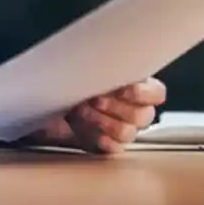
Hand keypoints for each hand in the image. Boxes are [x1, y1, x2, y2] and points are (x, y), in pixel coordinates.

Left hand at [25, 78, 165, 153]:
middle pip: (144, 116)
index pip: (157, 94)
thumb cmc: (72, 77)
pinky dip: (102, 140)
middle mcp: (134, 110)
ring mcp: (122, 130)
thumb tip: (109, 55)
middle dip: (116, 106)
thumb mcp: (89, 66)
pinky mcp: (106, 146)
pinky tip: (90, 132)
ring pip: (129, 133)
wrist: (46, 99)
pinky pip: (115, 149)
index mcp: (138, 86)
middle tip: (94, 98)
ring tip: (81, 111)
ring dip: (103, 121)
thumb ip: (104, 65)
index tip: (122, 88)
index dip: (143, 93)